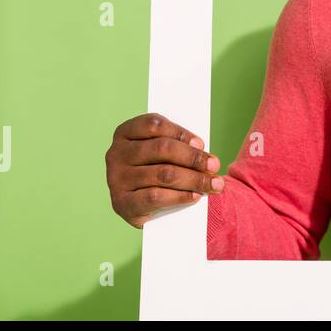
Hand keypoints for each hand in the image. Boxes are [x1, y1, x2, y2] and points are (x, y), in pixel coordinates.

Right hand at [105, 113, 223, 227]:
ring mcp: (117, 179)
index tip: (201, 143)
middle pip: (162, 148)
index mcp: (125, 132)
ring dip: (195, 179)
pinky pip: (155, 197)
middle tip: (214, 165)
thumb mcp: (163, 151)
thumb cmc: (158, 167)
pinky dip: (179, 196)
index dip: (180, 133)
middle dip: (193, 157)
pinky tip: (195, 196)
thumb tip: (204, 154)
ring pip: (164, 174)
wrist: (141, 205)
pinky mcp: (122, 204)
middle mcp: (116, 153)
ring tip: (214, 183)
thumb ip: (178, 145)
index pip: (154, 125)